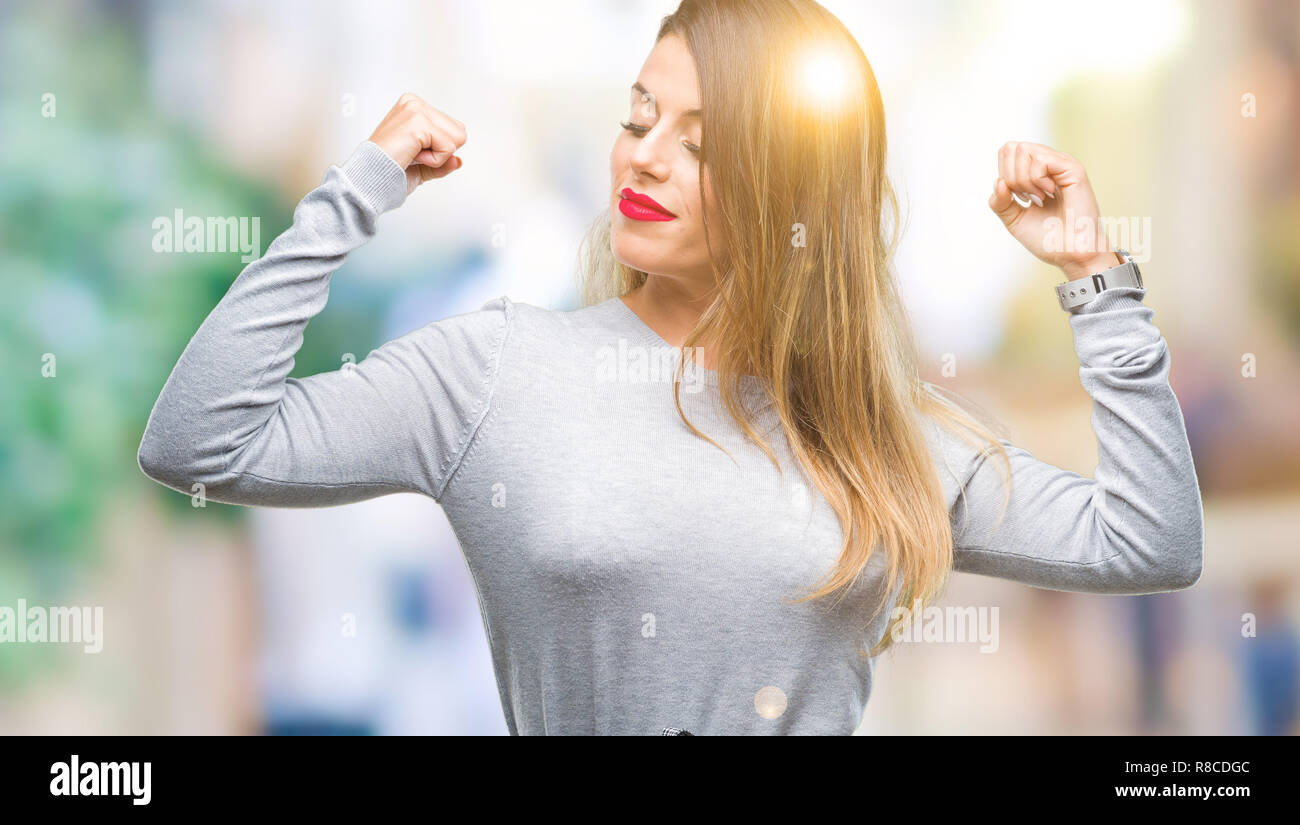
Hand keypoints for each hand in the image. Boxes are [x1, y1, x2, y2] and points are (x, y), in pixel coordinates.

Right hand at [368, 93, 466, 194]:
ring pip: (458, 137)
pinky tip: (412, 156)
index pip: (453, 128)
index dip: (439, 149)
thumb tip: (458, 161)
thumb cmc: (389, 171)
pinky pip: (448, 147)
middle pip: (459, 131)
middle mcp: (414, 103)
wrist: (370, 179)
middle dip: (442, 151)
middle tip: (414, 155)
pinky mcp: (417, 122)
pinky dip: (434, 160)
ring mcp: (415, 109)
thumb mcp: (422, 167)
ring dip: (438, 156)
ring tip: (412, 155)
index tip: (414, 152)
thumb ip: (442, 162)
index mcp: (414, 107)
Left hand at [987, 141, 1120, 280]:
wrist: (1070, 254)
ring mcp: (1062, 164)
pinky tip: (1047, 194)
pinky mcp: (1073, 170)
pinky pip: (1041, 159)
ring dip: (1023, 179)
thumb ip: (1000, 201)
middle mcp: (1050, 164)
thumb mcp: (1014, 219)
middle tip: (1027, 198)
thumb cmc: (1049, 239)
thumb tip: (998, 182)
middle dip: (1010, 176)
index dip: (1004, 174)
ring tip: (1038, 198)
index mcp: (1037, 172)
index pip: (1007, 152)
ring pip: (1023, 150)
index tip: (1018, 198)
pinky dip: (1035, 179)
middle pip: (1012, 148)